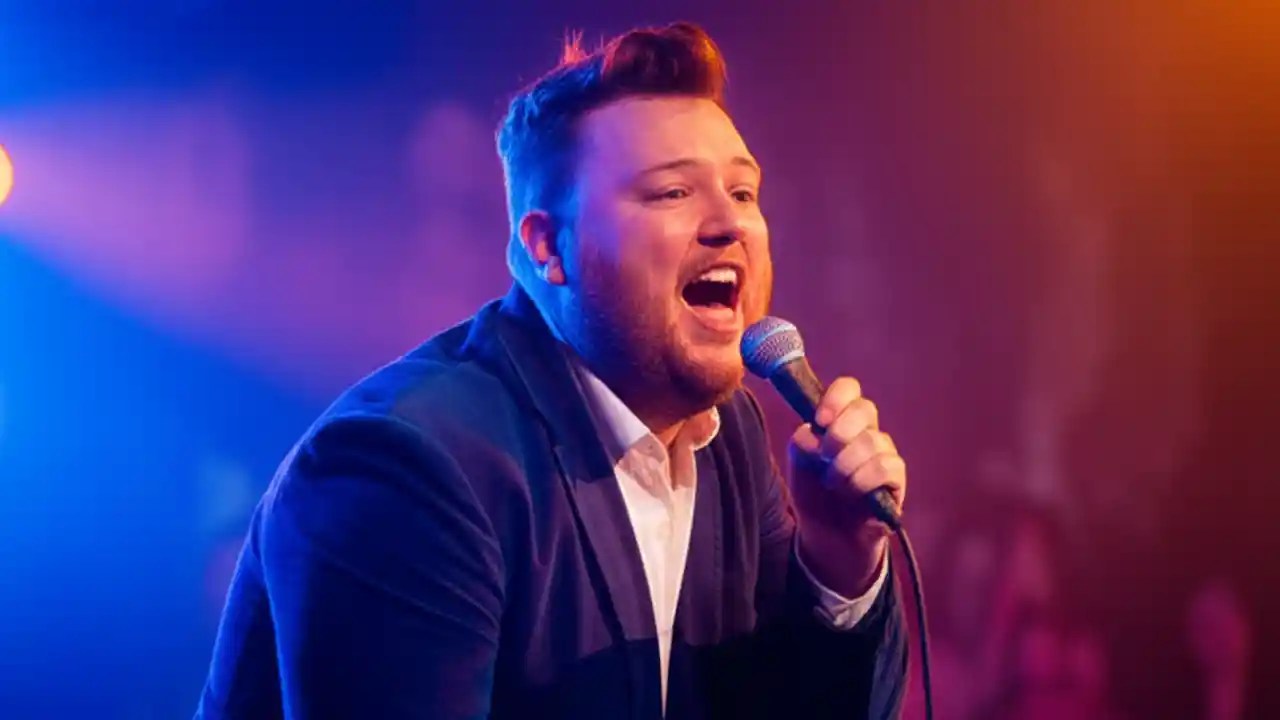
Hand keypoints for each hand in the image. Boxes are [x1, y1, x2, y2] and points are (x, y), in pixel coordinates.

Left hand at [787, 377, 905, 597]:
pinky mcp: (896, 480)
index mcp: (841, 421)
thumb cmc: (814, 492)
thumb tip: (814, 432)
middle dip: (840, 431)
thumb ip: (802, 442)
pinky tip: (850, 491)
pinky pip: (886, 467)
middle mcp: (866, 432)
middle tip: (825, 455)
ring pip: (874, 440)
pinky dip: (862, 478)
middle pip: (865, 409)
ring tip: (833, 482)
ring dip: (846, 463)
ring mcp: (883, 454)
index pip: (849, 389)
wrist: (827, 535)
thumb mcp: (798, 464)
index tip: (820, 419)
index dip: (836, 398)